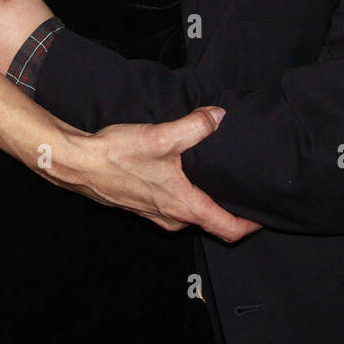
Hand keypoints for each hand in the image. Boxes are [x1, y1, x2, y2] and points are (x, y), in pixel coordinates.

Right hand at [60, 110, 261, 241]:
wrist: (78, 164)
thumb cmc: (116, 155)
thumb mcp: (162, 136)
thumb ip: (195, 125)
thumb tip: (219, 116)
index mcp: (183, 205)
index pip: (227, 228)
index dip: (250, 225)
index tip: (265, 216)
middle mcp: (172, 217)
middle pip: (212, 223)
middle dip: (231, 211)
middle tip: (247, 193)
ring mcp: (155, 215)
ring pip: (192, 216)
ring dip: (207, 204)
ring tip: (220, 184)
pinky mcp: (143, 206)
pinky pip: (174, 209)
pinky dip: (188, 198)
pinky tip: (185, 177)